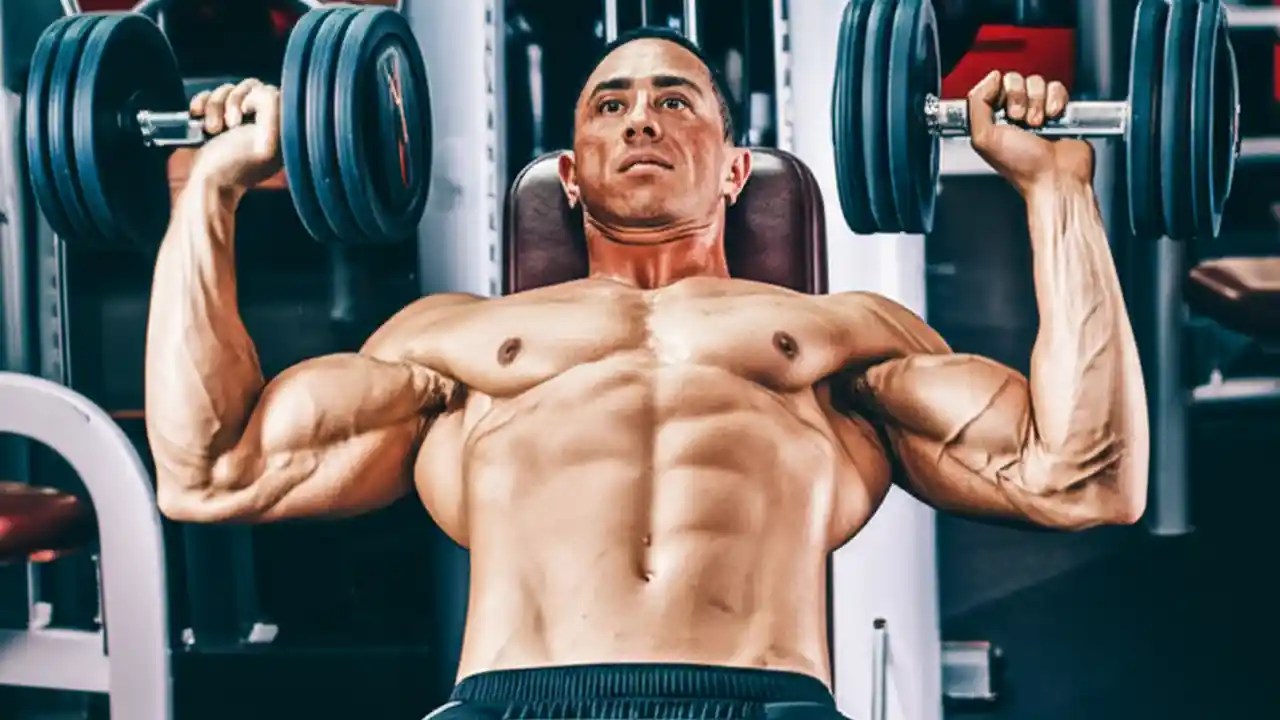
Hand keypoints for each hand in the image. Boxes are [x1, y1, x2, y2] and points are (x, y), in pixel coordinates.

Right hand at [187, 79, 281, 189]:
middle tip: (229, 126)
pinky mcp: (215, 118)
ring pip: (226, 89)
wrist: (206, 184)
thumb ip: (272, 108)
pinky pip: (209, 95)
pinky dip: (202, 104)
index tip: (243, 121)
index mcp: (280, 126)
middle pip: (247, 86)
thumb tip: (257, 93)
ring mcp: (237, 118)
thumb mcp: (265, 141)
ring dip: (214, 106)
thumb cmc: (235, 166)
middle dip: (231, 102)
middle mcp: (261, 120)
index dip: (253, 99)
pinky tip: (199, 119)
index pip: (270, 91)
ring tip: (213, 130)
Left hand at [967, 71, 1093, 195]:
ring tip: (1037, 124)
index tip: (1003, 111)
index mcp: (992, 120)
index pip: (993, 86)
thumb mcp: (984, 138)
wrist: (1056, 176)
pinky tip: (1053, 118)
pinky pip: (1056, 88)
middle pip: (1015, 80)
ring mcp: (1037, 110)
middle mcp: (1013, 114)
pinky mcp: (1059, 109)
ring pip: (1036, 82)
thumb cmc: (1022, 166)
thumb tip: (990, 79)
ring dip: (1037, 102)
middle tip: (1020, 120)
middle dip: (1019, 98)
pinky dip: (1055, 101)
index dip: (999, 93)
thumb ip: (977, 105)